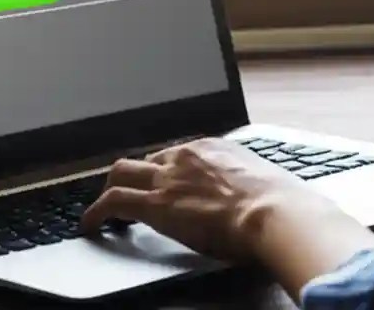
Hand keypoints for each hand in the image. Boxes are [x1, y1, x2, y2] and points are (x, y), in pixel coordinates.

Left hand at [79, 137, 354, 261]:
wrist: (274, 213)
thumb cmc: (282, 204)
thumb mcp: (267, 183)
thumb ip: (255, 186)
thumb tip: (270, 199)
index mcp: (213, 148)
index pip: (178, 155)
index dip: (168, 172)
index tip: (167, 184)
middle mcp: (186, 156)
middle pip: (147, 159)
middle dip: (136, 175)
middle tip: (132, 192)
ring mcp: (168, 178)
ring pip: (122, 172)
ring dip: (111, 188)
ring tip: (104, 207)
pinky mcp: (155, 203)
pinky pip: (113, 202)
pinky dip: (96, 213)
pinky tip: (90, 225)